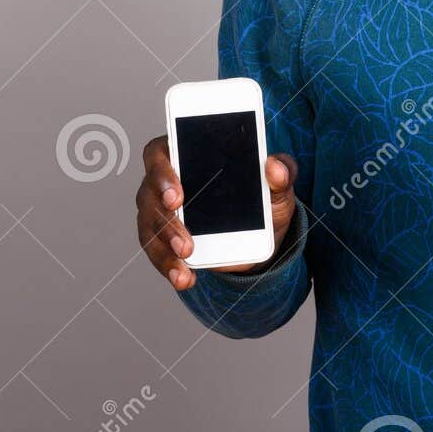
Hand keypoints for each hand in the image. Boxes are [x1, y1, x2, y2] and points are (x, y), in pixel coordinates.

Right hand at [136, 135, 298, 291]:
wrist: (259, 238)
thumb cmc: (260, 200)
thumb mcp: (276, 187)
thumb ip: (281, 172)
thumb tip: (275, 166)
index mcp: (185, 154)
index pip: (160, 154)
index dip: (162, 174)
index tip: (177, 195)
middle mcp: (164, 182)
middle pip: (150, 194)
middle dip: (166, 219)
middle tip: (185, 239)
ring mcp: (159, 211)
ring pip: (151, 225)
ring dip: (165, 245)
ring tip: (186, 257)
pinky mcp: (162, 238)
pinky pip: (156, 251)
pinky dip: (168, 266)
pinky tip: (184, 277)